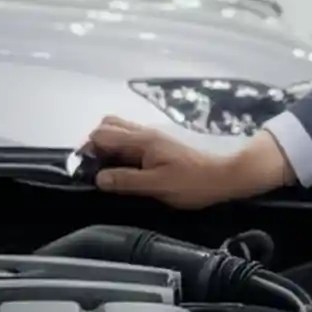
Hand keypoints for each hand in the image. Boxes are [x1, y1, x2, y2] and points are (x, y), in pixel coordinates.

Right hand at [86, 116, 294, 209]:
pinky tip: (126, 167)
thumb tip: (98, 178)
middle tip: (97, 169)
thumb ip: (127, 181)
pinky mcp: (161, 143)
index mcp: (142, 140)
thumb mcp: (158, 186)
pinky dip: (121, 147)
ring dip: (108, 145)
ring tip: (110, 169)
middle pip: (108, 125)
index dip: (88, 150)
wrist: (226, 175)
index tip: (86, 171)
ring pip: (120, 129)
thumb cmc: (193, 183)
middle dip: (95, 144)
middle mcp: (145, 132)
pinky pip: (131, 137)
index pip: (102, 135)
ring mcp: (153, 135)